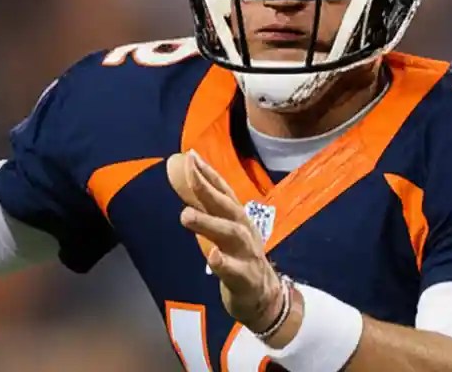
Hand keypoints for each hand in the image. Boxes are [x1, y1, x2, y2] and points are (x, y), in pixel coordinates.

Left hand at [167, 151, 286, 334]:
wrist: (264, 296)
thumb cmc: (240, 258)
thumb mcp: (227, 229)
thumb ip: (210, 209)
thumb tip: (190, 182)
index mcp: (238, 218)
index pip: (222, 190)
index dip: (207, 172)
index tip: (191, 156)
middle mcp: (243, 230)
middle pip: (226, 205)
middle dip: (207, 188)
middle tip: (189, 171)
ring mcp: (246, 253)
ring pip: (229, 234)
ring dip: (208, 223)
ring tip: (186, 215)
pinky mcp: (245, 278)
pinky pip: (233, 270)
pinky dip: (223, 263)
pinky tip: (213, 256)